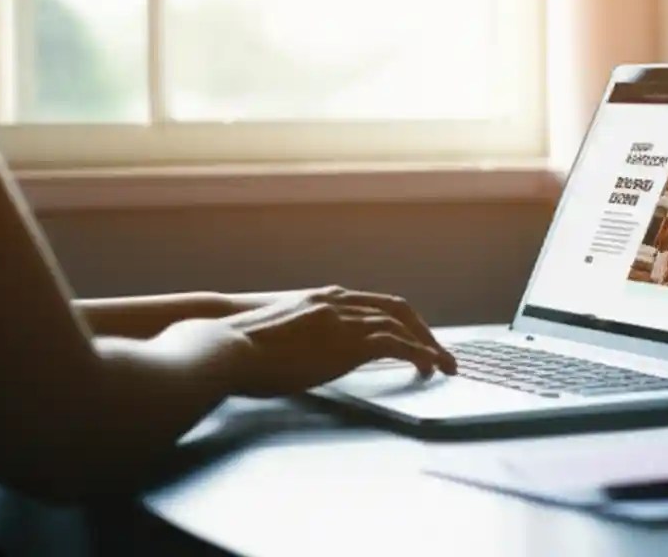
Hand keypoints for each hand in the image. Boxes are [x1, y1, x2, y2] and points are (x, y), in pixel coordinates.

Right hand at [222, 286, 456, 396]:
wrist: (223, 344)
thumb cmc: (239, 346)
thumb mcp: (277, 333)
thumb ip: (299, 336)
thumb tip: (302, 355)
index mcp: (323, 299)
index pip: (374, 303)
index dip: (399, 321)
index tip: (413, 338)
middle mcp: (338, 302)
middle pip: (396, 309)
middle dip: (422, 330)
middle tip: (440, 353)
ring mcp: (342, 319)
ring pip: (402, 324)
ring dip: (428, 345)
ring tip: (443, 367)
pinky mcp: (345, 341)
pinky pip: (396, 344)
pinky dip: (419, 353)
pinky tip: (429, 367)